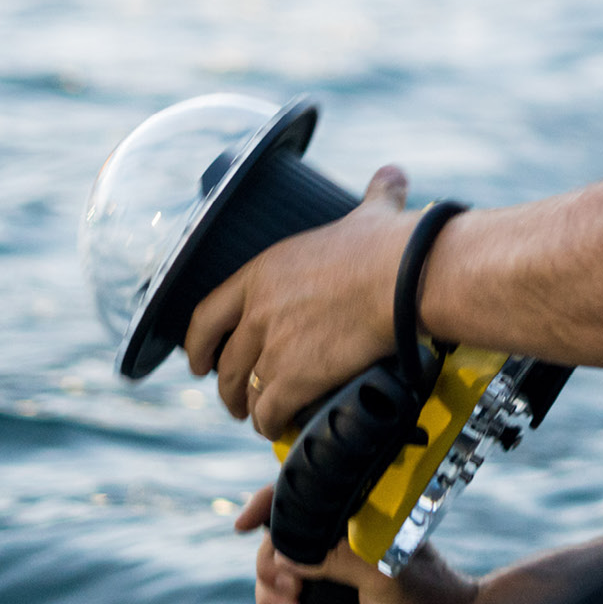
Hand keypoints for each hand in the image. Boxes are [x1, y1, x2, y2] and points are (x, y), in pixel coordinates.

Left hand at [186, 164, 415, 436]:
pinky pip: (269, 412)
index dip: (198, 342)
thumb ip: (373, 196)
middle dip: (225, 384)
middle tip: (234, 397)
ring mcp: (272, 347)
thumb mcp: (370, 214)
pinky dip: (271, 424)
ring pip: (244, 390)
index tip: (199, 359)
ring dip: (247, 408)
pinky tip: (280, 428)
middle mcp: (258, 311)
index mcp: (263, 273)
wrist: (404, 280)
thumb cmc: (390, 246)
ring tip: (257, 417)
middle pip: (225, 360)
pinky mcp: (293, 379)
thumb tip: (393, 175)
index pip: (207, 314)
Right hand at [237, 485, 480, 603]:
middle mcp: (334, 542)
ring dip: (269, 599)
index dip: (266, 504)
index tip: (244, 524)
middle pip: (275, 543)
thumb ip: (343, 560)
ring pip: (271, 577)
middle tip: (292, 595)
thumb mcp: (387, 575)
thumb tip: (289, 556)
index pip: (301, 498)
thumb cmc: (425, 600)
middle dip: (270, 570)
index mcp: (352, 521)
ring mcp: (324, 573)